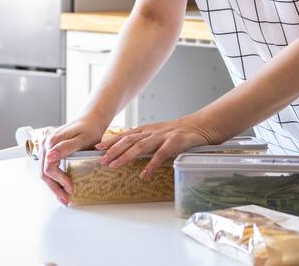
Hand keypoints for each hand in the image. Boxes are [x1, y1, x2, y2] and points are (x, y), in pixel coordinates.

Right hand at [39, 115, 107, 203]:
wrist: (90, 120)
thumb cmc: (89, 129)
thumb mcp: (81, 139)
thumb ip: (66, 148)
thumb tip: (49, 158)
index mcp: (51, 142)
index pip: (49, 168)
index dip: (59, 181)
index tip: (71, 189)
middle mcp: (45, 144)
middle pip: (44, 172)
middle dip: (55, 188)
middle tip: (66, 200)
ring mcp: (46, 147)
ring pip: (44, 172)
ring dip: (53, 186)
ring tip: (64, 197)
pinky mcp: (49, 149)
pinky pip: (48, 167)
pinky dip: (54, 178)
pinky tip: (62, 186)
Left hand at [95, 117, 216, 178]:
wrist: (201, 125)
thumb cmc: (179, 133)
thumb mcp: (158, 133)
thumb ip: (145, 140)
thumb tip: (128, 151)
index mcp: (147, 129)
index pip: (125, 135)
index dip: (111, 141)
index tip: (97, 147)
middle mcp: (152, 132)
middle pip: (129, 140)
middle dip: (113, 150)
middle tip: (101, 160)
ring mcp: (163, 137)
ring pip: (141, 146)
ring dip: (126, 156)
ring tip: (114, 166)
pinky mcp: (175, 143)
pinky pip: (161, 155)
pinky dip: (151, 164)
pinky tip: (144, 174)